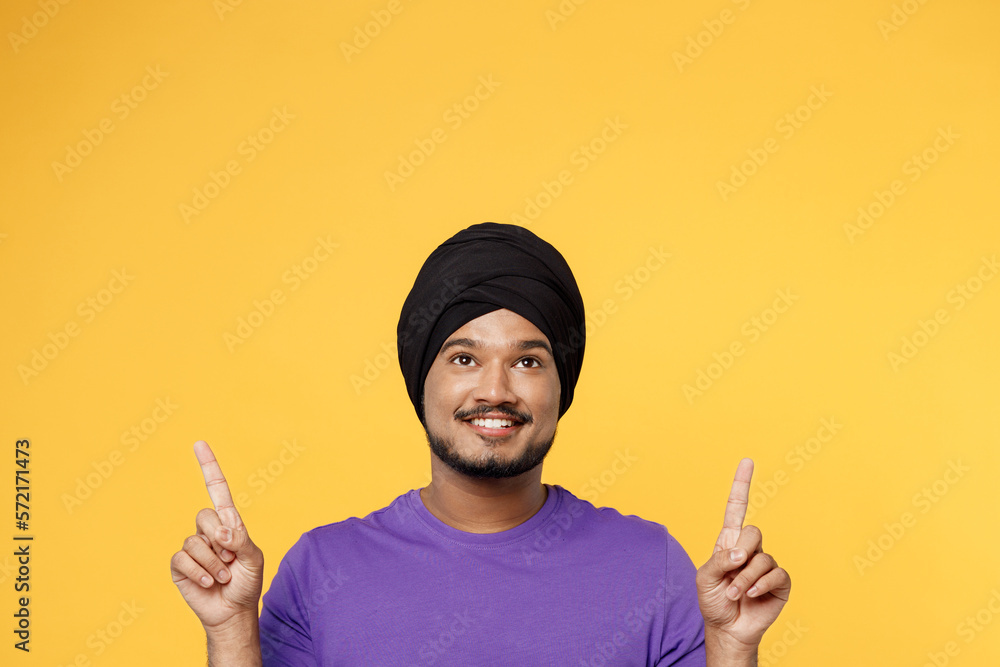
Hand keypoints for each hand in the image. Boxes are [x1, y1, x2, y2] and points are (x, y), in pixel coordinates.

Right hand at [170, 440, 264, 629]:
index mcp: (228, 523)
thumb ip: (241, 540)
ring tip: (223, 576)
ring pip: (195, 541)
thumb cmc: (247, 583)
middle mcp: (208, 531)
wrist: (233, 611)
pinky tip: (209, 582)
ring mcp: (193, 547)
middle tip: (230, 557)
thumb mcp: (254, 558)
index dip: (209, 467)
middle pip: (204, 515)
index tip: (199, 444)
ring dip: (213, 563)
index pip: (217, 490)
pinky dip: (200, 571)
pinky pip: (182, 558)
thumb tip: (221, 532)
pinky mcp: (179, 565)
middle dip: (219, 537)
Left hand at [696, 458, 789, 651]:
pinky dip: (760, 585)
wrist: (727, 628)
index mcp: (730, 541)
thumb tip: (741, 554)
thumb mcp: (705, 577)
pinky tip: (751, 595)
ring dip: (744, 579)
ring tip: (735, 594)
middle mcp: (750, 549)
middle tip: (730, 573)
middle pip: (753, 531)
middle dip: (741, 553)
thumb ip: (719, 561)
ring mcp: (766, 564)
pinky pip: (776, 574)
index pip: (737, 508)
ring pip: (762, 558)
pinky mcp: (780, 582)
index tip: (747, 461)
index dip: (742, 485)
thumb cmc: (713, 600)